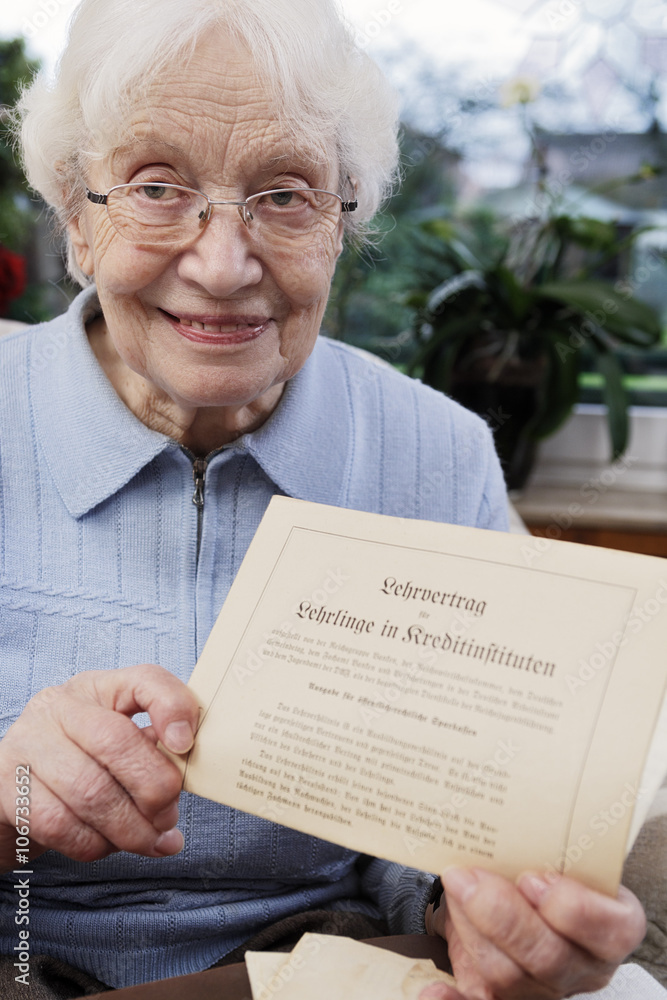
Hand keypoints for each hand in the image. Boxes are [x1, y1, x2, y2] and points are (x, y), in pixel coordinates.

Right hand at [0, 664, 199, 870]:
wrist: (11, 792)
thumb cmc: (79, 764)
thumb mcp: (117, 743)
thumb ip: (151, 748)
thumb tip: (183, 771)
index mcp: (99, 689)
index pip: (144, 680)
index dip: (171, 708)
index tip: (185, 745)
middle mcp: (59, 707)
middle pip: (116, 741)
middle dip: (153, 789)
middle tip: (168, 817)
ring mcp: (28, 744)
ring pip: (90, 791)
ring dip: (130, 828)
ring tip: (149, 840)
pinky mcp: (7, 789)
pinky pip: (62, 825)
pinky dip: (95, 844)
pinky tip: (108, 845)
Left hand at [422, 866, 645, 998]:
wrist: (519, 890)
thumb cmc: (543, 865)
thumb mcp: (557, 851)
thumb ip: (542, 848)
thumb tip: (503, 826)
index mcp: (612, 928)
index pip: (612, 932)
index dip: (574, 910)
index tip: (533, 877)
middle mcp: (583, 966)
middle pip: (550, 958)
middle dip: (503, 916)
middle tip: (468, 878)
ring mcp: (544, 989)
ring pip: (508, 976)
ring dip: (471, 929)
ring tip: (454, 885)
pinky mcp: (502, 999)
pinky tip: (432, 992)